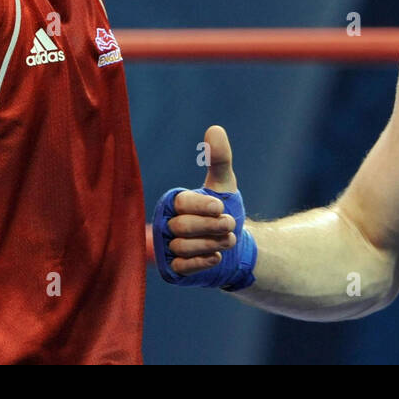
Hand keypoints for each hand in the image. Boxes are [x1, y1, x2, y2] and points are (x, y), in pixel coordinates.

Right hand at [152, 125, 257, 289]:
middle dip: (211, 226)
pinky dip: (202, 262)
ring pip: (183, 247)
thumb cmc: (223, 210)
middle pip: (182, 227)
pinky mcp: (174, 269)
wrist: (232, 245)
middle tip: (230, 224)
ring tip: (228, 239)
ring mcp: (168, 247)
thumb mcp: (223, 184)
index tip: (221, 206)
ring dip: (211, 244)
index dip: (201, 205)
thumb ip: (219, 158)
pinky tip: (217, 256)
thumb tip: (215, 129)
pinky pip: (182, 267)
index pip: (181, 203)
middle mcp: (166, 223)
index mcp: (174, 201)